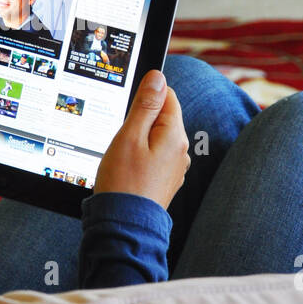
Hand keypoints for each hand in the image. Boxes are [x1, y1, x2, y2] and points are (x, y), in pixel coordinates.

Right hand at [93, 70, 189, 208]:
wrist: (123, 226)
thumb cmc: (122, 182)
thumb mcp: (129, 136)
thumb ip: (145, 104)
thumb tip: (158, 77)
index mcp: (175, 135)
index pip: (167, 96)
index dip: (144, 98)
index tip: (126, 112)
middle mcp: (181, 150)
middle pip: (162, 117)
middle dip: (140, 121)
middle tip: (121, 139)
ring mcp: (175, 167)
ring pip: (156, 138)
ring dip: (139, 140)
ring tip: (122, 158)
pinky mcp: (166, 180)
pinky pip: (154, 157)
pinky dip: (140, 157)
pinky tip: (127, 170)